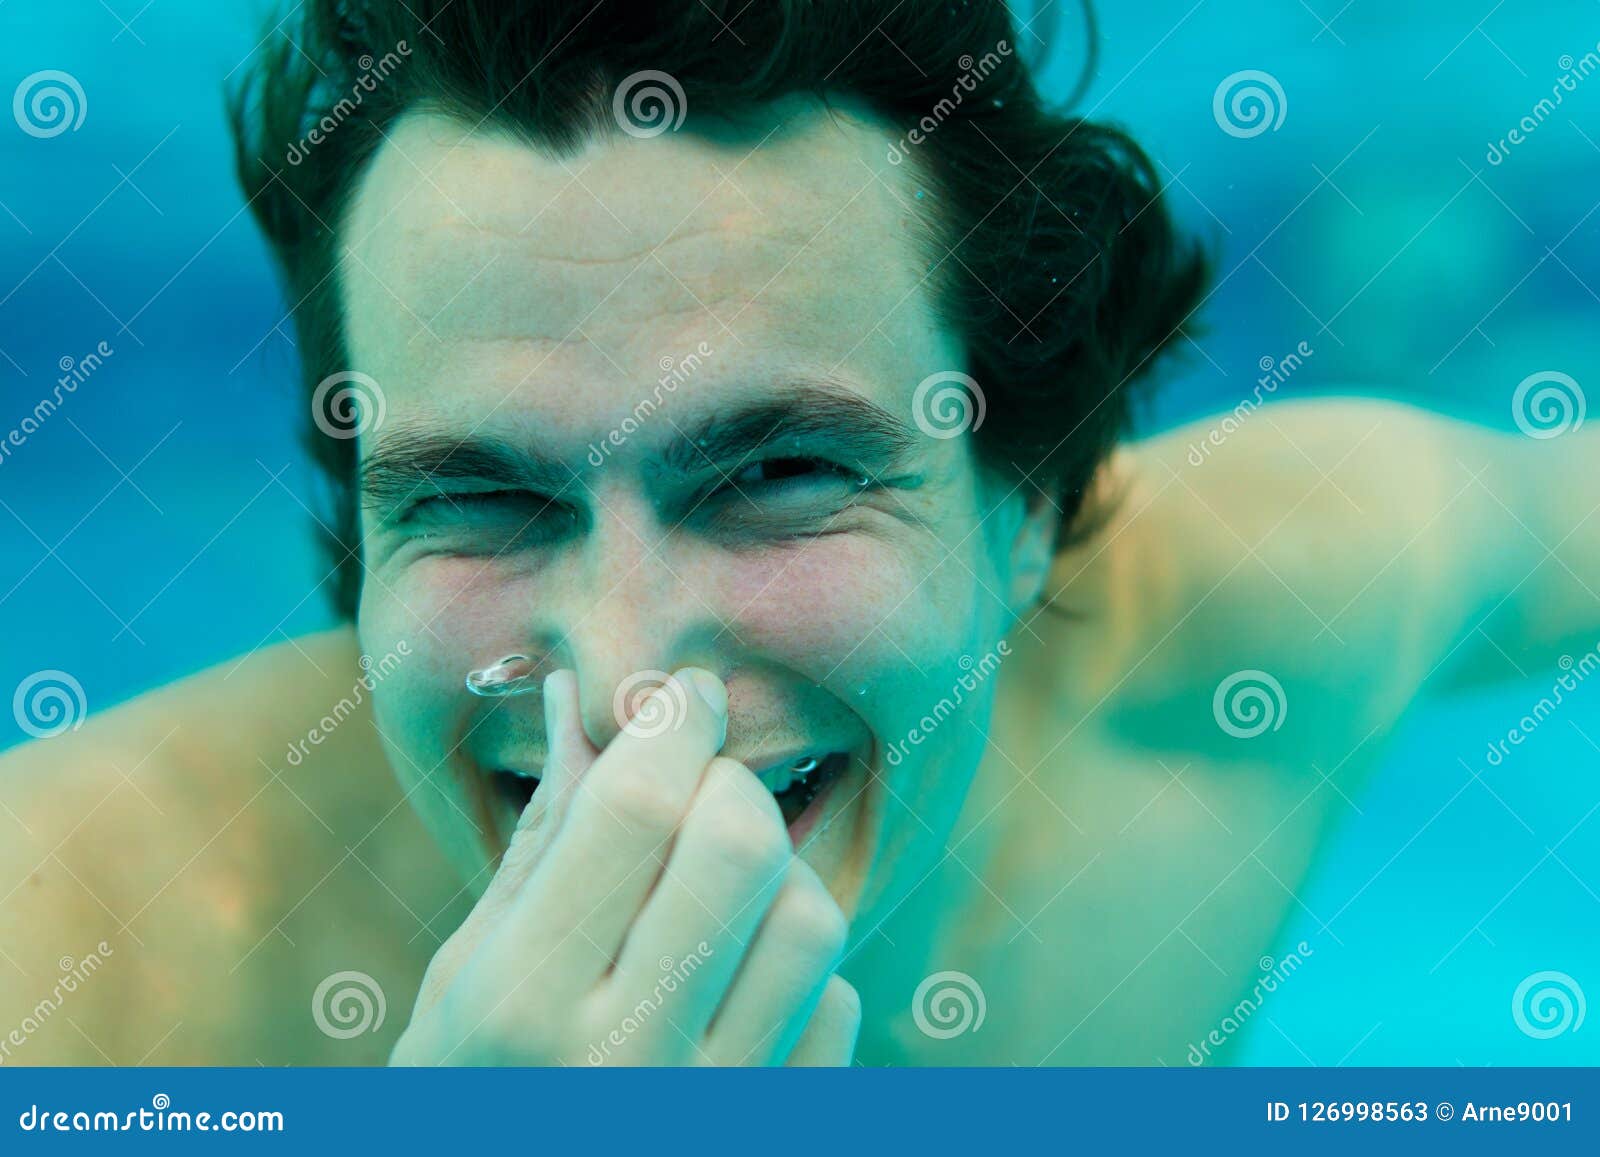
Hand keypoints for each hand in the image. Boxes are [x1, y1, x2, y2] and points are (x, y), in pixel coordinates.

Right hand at [390, 668, 859, 1065]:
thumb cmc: (465, 1098)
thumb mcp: (465, 983)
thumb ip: (538, 849)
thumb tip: (579, 704)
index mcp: (521, 1006)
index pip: (633, 807)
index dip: (672, 722)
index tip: (685, 696)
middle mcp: (624, 1063)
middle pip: (739, 846)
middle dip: (726, 786)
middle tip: (698, 787)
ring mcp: (713, 1112)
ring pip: (811, 920)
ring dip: (775, 877)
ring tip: (717, 893)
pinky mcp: (776, 1134)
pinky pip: (836, 1008)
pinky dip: (798, 974)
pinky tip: (735, 984)